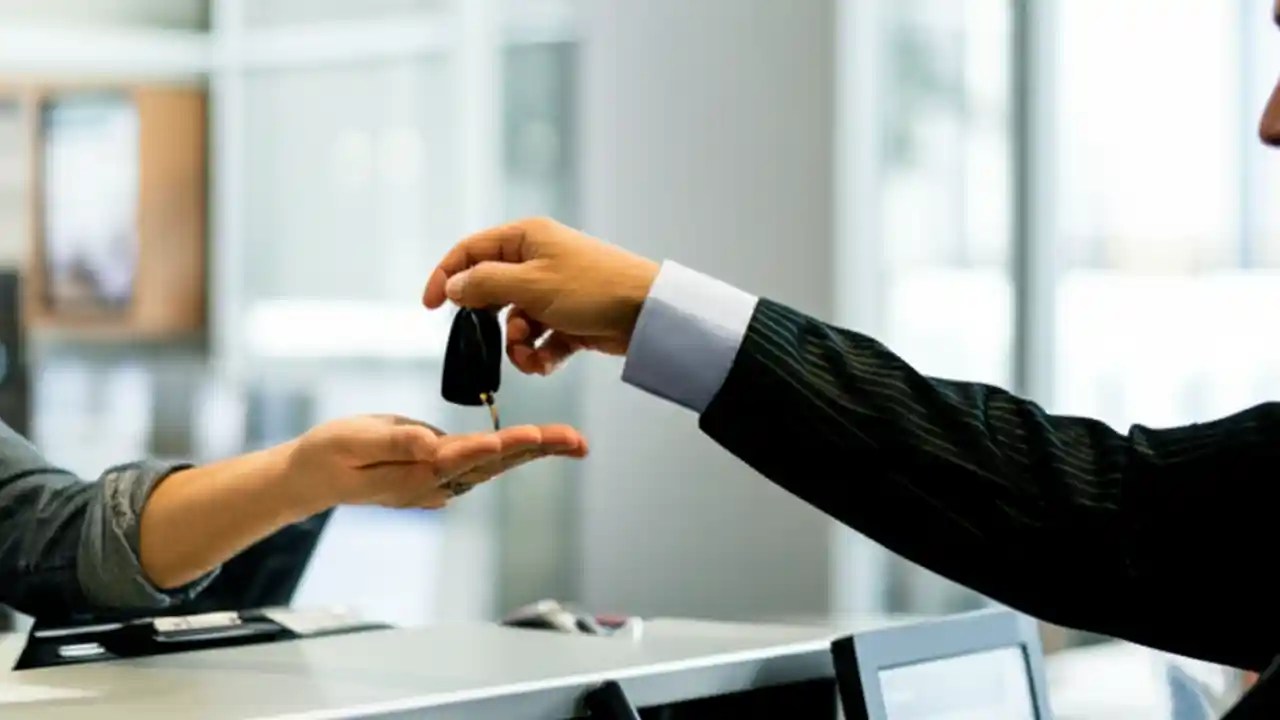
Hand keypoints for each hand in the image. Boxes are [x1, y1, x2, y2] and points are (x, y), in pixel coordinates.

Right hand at [282, 414, 586, 512]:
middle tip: (576, 441)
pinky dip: (516, 449)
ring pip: (496, 463)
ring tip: (574, 440)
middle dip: (537, 450)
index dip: (493, 448)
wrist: (314, 475)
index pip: (462, 458)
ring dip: (536, 450)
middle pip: (494, 464)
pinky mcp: (441, 469)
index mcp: (416, 473)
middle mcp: (436, 482)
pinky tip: (541, 441)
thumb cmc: (330, 455)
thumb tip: (430, 446)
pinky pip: (486, 460)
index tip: (522, 437)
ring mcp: (441, 480)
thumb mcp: (354, 443)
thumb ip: (394, 443)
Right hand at [423, 217, 659, 374]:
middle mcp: (537, 261)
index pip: (471, 251)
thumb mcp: (530, 285)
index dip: (446, 275)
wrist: (647, 314)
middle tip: (492, 337)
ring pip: (514, 322)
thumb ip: (484, 285)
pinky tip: (545, 363)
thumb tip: (452, 286)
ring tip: (529, 354)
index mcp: (526, 239)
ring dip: (516, 344)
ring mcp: (554, 292)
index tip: (430, 306)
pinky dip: (538, 355)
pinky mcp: (569, 320)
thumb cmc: (591, 289)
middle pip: (492, 291)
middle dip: (489, 321)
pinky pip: (539, 340)